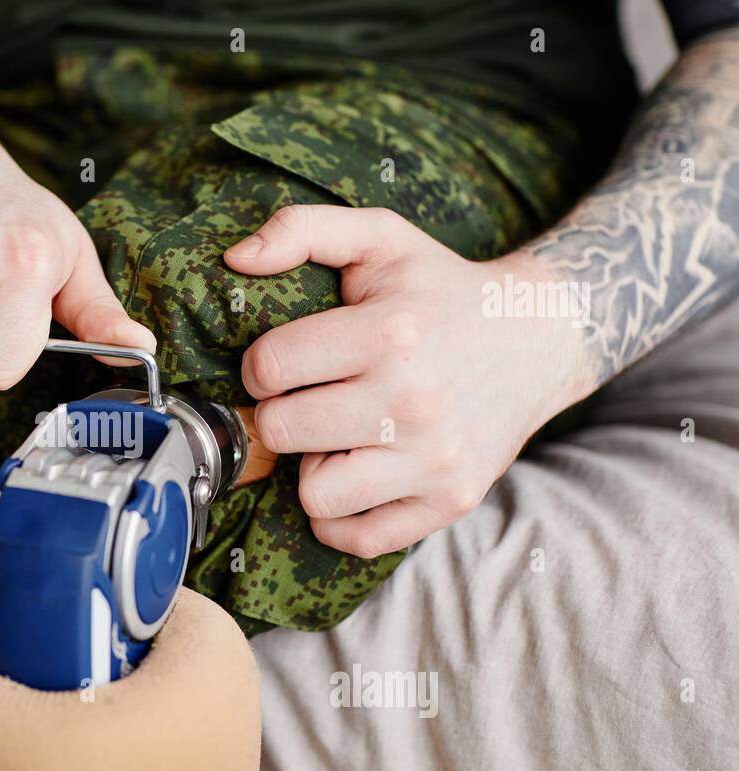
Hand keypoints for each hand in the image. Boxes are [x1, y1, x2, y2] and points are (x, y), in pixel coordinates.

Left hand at [224, 204, 594, 557]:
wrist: (537, 337)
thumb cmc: (440, 290)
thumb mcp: (379, 237)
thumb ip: (300, 230)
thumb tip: (235, 258)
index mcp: (392, 332)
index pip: (268, 368)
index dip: (262, 365)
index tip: (285, 362)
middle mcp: (415, 400)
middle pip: (282, 431)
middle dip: (283, 412)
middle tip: (313, 396)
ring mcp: (435, 459)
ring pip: (314, 494)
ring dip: (312, 466)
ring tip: (338, 436)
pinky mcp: (449, 500)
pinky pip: (358, 537)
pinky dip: (341, 517)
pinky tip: (353, 475)